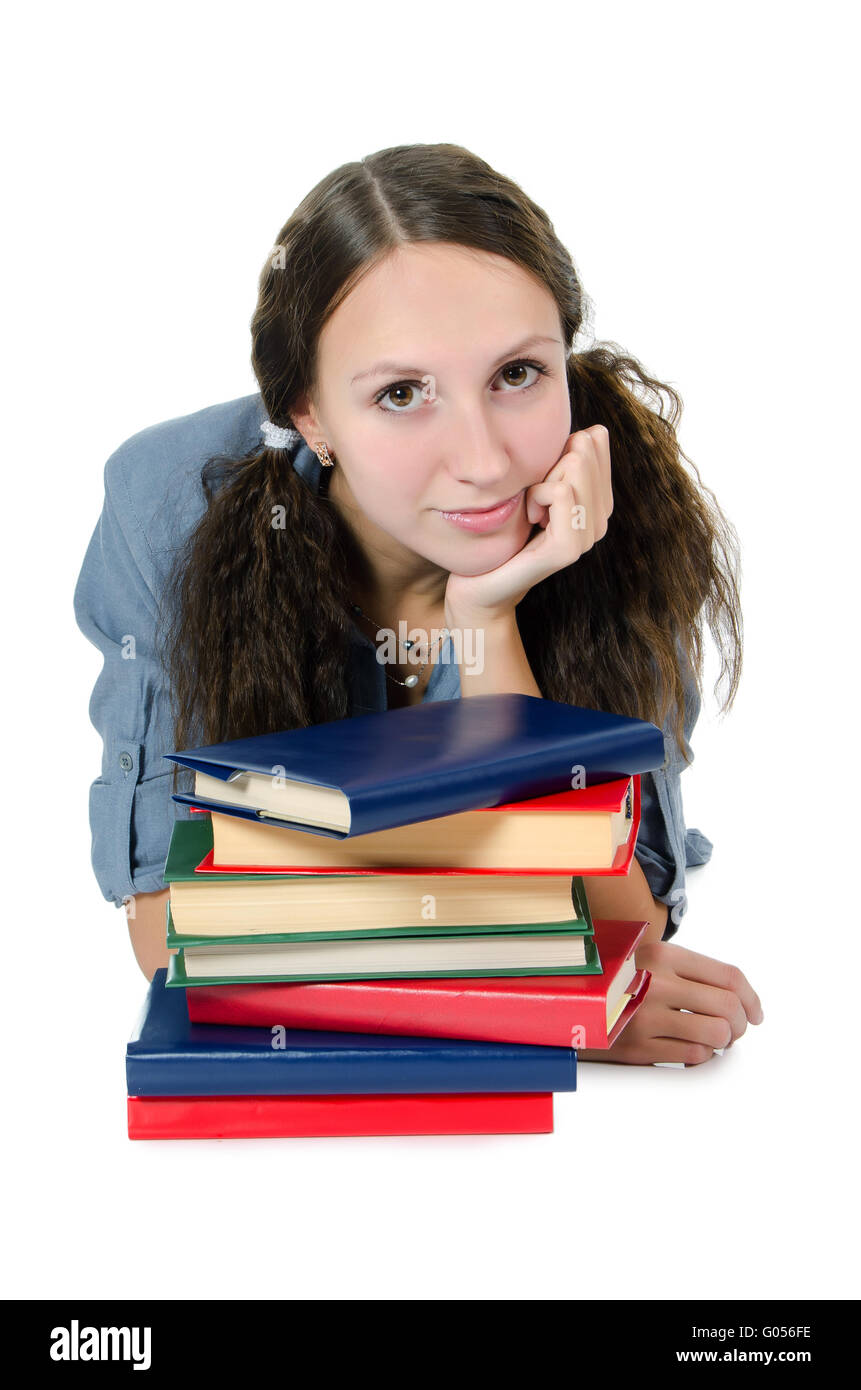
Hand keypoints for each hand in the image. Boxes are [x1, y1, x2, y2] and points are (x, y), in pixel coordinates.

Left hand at [444, 424, 612, 628]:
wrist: (480, 585)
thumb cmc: (502, 532)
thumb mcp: (535, 487)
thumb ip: (562, 462)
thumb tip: (594, 430)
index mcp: (598, 503)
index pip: (596, 442)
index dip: (558, 448)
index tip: (539, 480)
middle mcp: (600, 520)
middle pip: (585, 450)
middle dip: (550, 463)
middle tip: (533, 498)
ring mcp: (587, 536)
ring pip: (575, 466)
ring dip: (540, 481)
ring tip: (531, 510)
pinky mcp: (569, 547)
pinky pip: (562, 491)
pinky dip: (537, 495)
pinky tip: (529, 518)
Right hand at [579, 942, 764, 1066]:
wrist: (565, 1000)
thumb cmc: (616, 979)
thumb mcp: (648, 960)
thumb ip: (688, 971)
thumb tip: (741, 999)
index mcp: (663, 955)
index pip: (728, 976)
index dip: (752, 998)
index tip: (757, 1013)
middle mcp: (656, 983)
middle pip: (728, 1007)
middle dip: (742, 1024)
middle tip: (737, 1030)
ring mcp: (645, 1017)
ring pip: (716, 1035)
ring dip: (723, 1041)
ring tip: (714, 1039)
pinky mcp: (636, 1047)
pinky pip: (692, 1057)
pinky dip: (701, 1056)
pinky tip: (691, 1049)